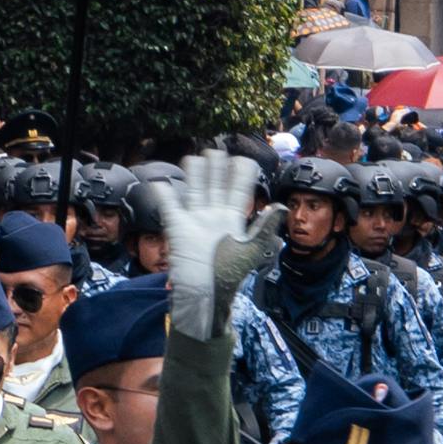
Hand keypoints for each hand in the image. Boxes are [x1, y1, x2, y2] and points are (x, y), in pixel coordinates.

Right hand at [162, 149, 276, 337]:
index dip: (241, 175)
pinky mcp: (177, 226)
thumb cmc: (229, 274)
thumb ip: (264, 227)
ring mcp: (195, 220)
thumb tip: (280, 206)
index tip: (243, 160)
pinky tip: (162, 182)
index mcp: (233, 219)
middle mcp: (214, 216)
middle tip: (216, 151)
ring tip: (196, 157)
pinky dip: (164, 193)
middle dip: (216, 168)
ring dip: (195, 174)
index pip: (239, 190)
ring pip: (195, 189)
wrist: (204, 292)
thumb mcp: (251, 250)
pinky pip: (169, 205)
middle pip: (215, 184)